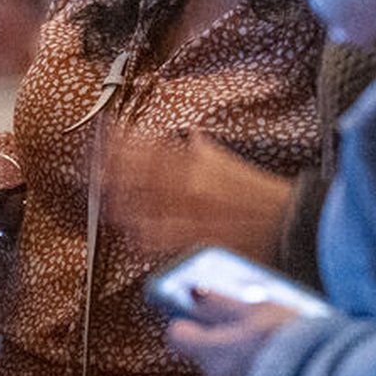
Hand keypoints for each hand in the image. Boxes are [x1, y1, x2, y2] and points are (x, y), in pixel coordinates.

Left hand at [102, 129, 291, 263]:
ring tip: (104, 194)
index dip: (116, 141)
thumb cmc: (260, 194)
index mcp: (194, 163)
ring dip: (116, 200)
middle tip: (89, 165)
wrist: (286, 224)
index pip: (144, 148)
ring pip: (133, 208)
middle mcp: (184, 187)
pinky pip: (150, 239)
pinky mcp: (187, 242)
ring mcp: (183, 216)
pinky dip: (137, 232)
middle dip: (104, 169)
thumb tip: (191, 136)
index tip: (101, 132)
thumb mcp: (230, 162)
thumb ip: (204, 150)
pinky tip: (131, 228)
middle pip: (130, 176)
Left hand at [167, 286, 298, 375]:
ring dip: (246, 358)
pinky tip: (286, 367)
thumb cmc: (294, 345)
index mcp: (212, 353)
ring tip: (278, 345)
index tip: (204, 307)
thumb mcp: (258, 311)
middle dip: (225, 339)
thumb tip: (193, 293)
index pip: (178, 335)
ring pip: (231, 370)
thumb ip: (221, 304)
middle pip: (207, 353)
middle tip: (254, 322)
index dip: (189, 320)